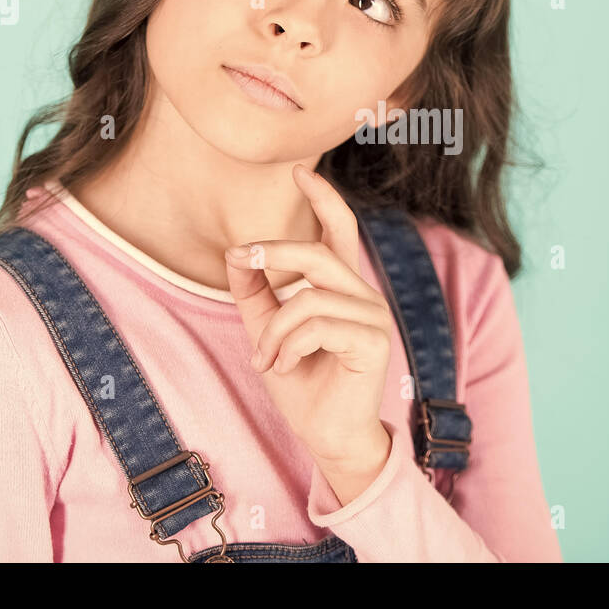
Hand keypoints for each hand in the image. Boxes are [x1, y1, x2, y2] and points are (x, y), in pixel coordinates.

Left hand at [223, 164, 394, 476]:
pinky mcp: (373, 340)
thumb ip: (254, 294)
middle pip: (317, 253)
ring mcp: (373, 316)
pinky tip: (286, 367)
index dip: (324, 199)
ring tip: (265, 360)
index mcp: (342, 287)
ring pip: (306, 298)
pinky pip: (316, 325)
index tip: (300, 172)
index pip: (340, 230)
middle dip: (273, 255)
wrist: (327, 435)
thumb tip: (235, 254)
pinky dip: (289, 347)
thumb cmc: (302, 384)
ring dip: (272, 332)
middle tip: (240, 261)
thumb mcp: (267, 332)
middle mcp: (362, 294)